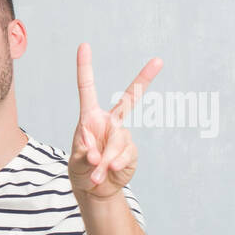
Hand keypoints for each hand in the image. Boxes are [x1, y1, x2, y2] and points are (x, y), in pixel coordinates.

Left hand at [70, 43, 161, 199]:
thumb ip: (84, 155)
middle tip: (159, 61)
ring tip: (96, 175)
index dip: (84, 68)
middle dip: (144, 79)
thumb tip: (96, 155)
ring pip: (117, 142)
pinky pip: (125, 156)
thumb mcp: (76, 162)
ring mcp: (123, 135)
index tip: (84, 45)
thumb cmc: (81, 170)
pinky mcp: (131, 151)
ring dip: (106, 161)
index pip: (87, 88)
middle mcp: (110, 122)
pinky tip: (108, 173)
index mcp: (90, 117)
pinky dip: (114, 166)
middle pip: (129, 99)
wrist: (95, 189)